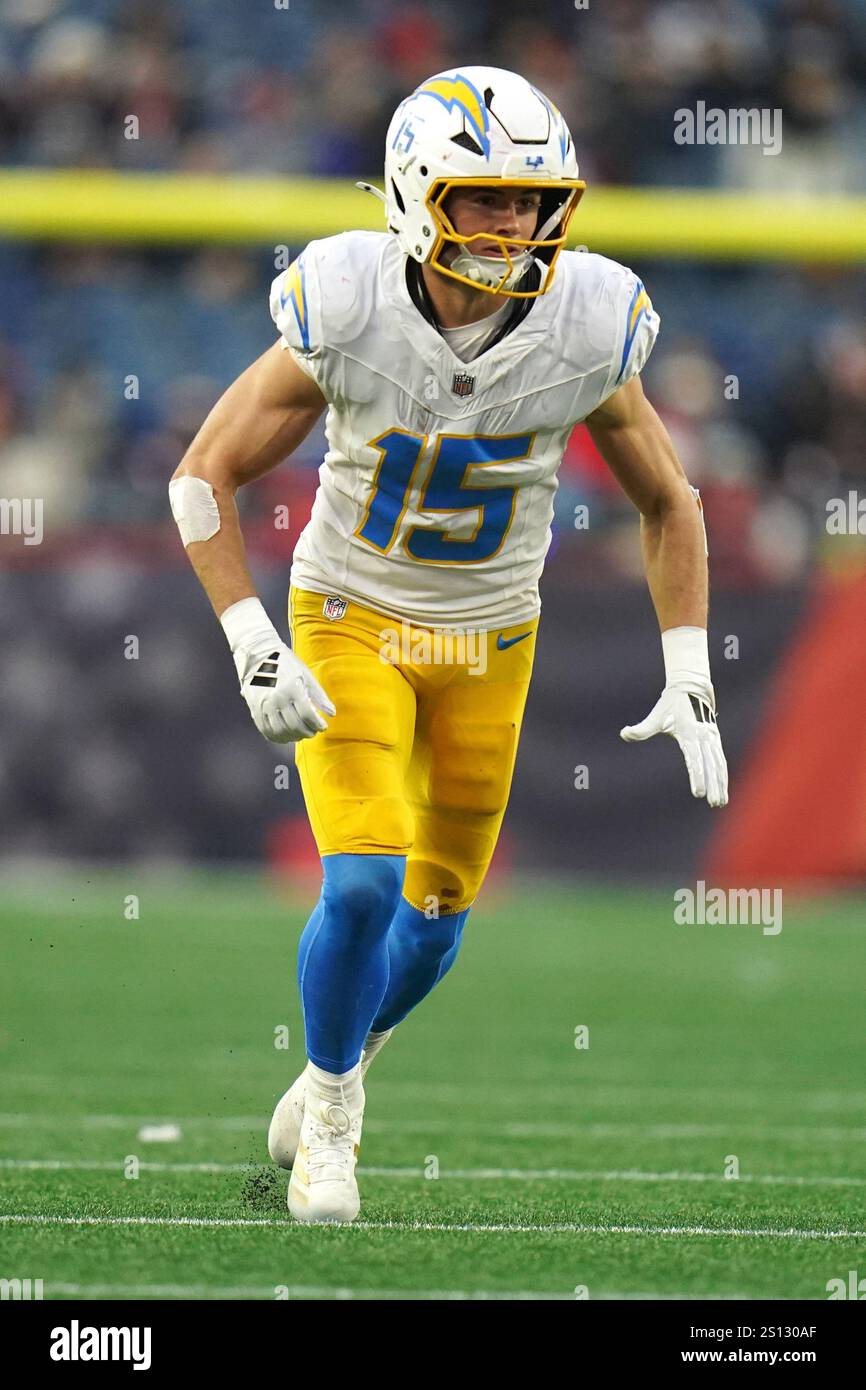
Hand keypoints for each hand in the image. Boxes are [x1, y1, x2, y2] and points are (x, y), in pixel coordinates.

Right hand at [235, 640, 335, 743]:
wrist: (258, 654)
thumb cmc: (284, 663)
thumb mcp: (306, 675)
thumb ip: (319, 695)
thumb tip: (332, 713)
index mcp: (292, 688)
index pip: (308, 715)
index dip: (317, 725)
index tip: (323, 726)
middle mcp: (277, 698)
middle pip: (295, 726)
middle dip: (307, 732)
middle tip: (313, 731)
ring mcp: (264, 705)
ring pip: (280, 731)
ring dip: (294, 737)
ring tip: (301, 734)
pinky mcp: (254, 709)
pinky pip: (266, 730)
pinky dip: (277, 737)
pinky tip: (286, 736)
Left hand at [620, 685, 728, 807]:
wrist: (690, 689)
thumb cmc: (670, 705)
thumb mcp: (656, 716)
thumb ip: (642, 729)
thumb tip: (624, 734)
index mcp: (690, 733)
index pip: (695, 759)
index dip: (698, 776)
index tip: (699, 793)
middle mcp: (704, 737)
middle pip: (711, 765)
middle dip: (713, 785)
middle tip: (714, 804)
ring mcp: (712, 739)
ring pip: (719, 764)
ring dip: (721, 784)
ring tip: (720, 803)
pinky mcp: (715, 740)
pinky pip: (720, 760)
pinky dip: (723, 775)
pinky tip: (723, 790)